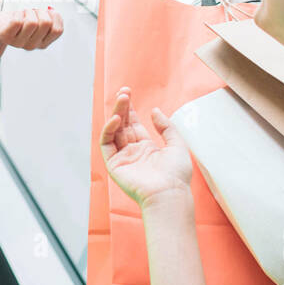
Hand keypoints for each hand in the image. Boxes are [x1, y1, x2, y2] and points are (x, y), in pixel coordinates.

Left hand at [0, 6, 63, 71]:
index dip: (55, 16)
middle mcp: (32, 46)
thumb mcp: (38, 18)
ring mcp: (18, 43)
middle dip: (40, 11)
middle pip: (46, 23)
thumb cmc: (19, 18)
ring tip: (22, 13)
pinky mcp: (6, 37)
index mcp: (43, 43)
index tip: (46, 12)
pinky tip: (13, 16)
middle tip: (31, 12)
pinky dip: (17, 13)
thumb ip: (50, 17)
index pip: (58, 30)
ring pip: (32, 22)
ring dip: (28, 11)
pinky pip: (17, 21)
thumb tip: (52, 11)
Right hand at [99, 88, 193, 208]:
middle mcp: (133, 152)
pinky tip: (117, 118)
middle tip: (124, 91)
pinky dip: (109, 129)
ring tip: (122, 98)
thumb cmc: (176, 174)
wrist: (169, 193)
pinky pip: (106, 144)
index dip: (130, 110)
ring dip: (116, 113)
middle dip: (123, 107)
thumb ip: (166, 126)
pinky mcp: (114, 165)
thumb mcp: (177, 144)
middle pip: (123, 125)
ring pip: (114, 131)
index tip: (129, 93)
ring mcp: (123, 158)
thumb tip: (154, 111)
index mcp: (146, 149)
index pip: (133, 125)